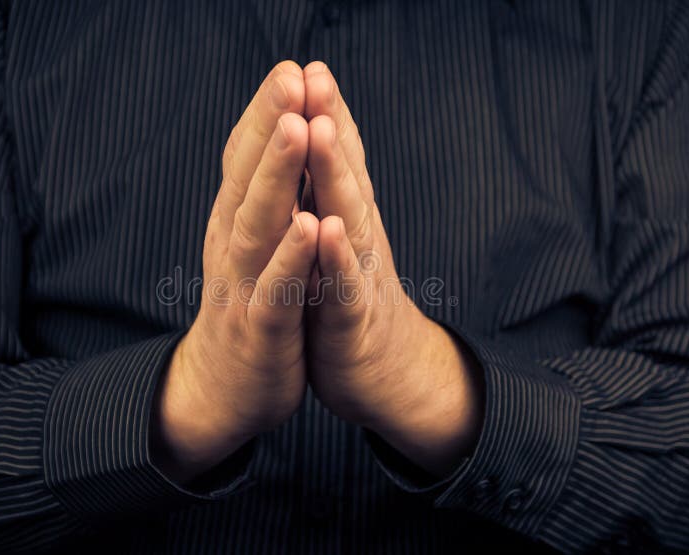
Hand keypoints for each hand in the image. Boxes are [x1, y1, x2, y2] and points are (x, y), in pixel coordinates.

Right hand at [156, 62, 317, 482]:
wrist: (223, 389)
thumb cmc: (246, 305)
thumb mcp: (249, 245)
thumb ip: (261, 197)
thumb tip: (277, 138)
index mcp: (235, 222)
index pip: (246, 158)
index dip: (266, 113)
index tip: (292, 66)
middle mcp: (232, 245)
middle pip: (249, 178)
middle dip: (270, 125)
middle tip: (290, 75)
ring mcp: (243, 287)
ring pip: (258, 225)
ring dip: (278, 177)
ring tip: (297, 130)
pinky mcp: (261, 329)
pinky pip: (278, 291)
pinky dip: (292, 259)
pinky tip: (311, 228)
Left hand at [303, 62, 482, 475]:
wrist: (385, 373)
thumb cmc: (351, 299)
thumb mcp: (339, 242)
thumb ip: (329, 196)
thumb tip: (315, 144)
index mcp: (345, 219)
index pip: (334, 159)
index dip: (321, 112)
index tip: (303, 66)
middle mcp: (357, 238)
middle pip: (342, 174)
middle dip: (328, 122)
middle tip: (315, 75)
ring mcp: (359, 277)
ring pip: (348, 219)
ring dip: (335, 175)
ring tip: (323, 130)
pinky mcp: (353, 322)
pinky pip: (344, 287)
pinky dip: (335, 259)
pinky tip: (327, 230)